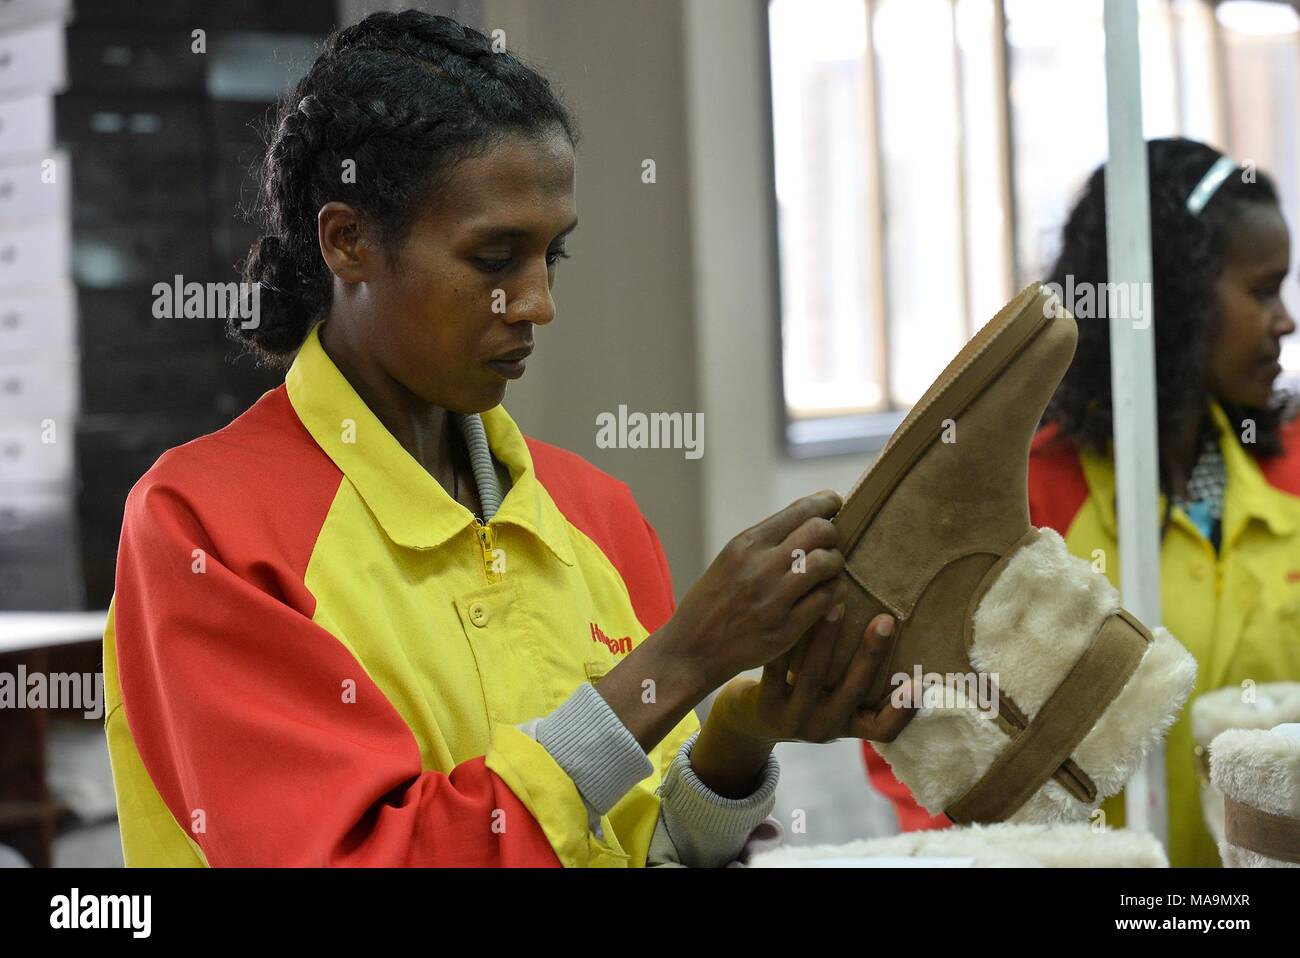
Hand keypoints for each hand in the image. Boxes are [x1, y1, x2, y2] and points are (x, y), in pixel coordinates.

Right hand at [667, 490, 847, 691]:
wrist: (690, 650)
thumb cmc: (712, 603)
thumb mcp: (729, 561)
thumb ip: (764, 544)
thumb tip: (807, 521)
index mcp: (745, 545)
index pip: (799, 511)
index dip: (825, 502)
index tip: (834, 502)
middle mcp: (759, 567)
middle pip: (820, 531)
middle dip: (832, 535)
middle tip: (830, 545)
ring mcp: (773, 598)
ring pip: (828, 563)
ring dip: (836, 564)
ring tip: (829, 572)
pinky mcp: (784, 629)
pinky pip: (827, 600)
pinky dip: (835, 594)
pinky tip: (828, 597)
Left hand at [706, 611, 915, 746]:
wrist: (754, 722)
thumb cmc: (810, 700)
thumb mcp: (838, 702)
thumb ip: (862, 680)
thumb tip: (907, 640)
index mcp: (848, 727)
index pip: (884, 729)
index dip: (903, 710)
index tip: (921, 680)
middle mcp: (824, 728)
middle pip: (853, 692)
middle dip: (871, 655)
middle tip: (885, 620)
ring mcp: (793, 719)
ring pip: (813, 675)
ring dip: (827, 639)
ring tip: (834, 604)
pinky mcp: (765, 705)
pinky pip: (777, 669)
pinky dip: (787, 642)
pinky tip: (792, 614)